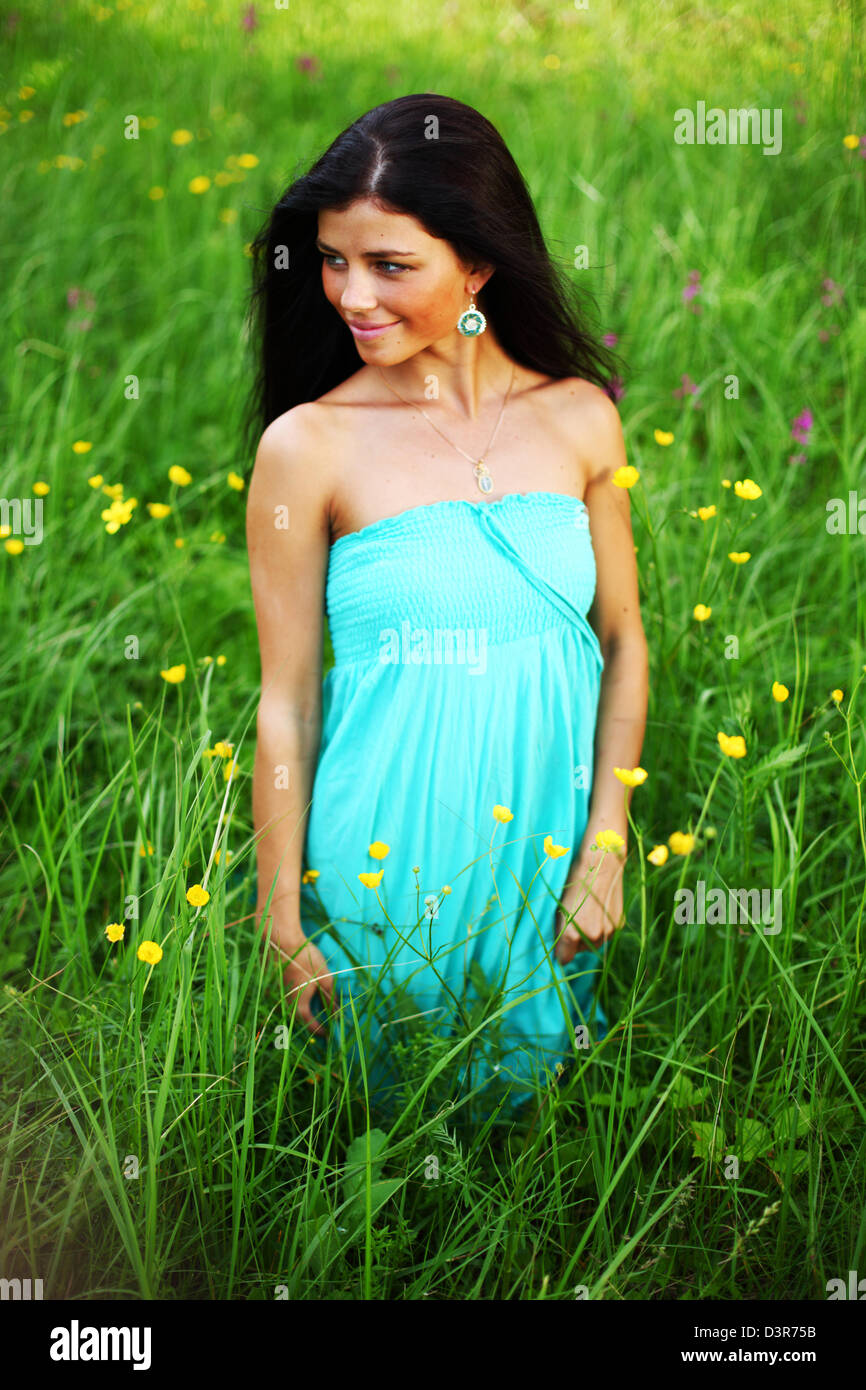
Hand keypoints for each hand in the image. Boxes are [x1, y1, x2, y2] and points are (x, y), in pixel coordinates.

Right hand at [262, 921, 334, 1036]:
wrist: (279, 941)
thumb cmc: (305, 959)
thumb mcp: (325, 978)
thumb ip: (331, 997)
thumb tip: (337, 1013)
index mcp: (298, 1007)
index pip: (311, 1026)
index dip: (321, 1031)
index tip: (328, 1034)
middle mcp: (284, 1005)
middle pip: (298, 1020)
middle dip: (310, 1023)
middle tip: (321, 1023)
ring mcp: (275, 996)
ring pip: (289, 1009)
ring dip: (299, 1011)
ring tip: (310, 1008)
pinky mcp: (270, 986)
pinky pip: (283, 998)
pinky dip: (291, 1000)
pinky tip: (297, 991)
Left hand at [554, 851, 624, 963]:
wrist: (601, 862)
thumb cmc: (573, 880)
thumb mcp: (559, 905)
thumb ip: (559, 929)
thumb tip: (559, 948)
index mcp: (572, 933)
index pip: (564, 958)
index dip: (560, 951)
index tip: (559, 944)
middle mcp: (591, 935)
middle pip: (580, 950)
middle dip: (575, 940)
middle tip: (572, 917)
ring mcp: (607, 931)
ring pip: (594, 942)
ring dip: (589, 934)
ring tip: (585, 911)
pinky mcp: (618, 924)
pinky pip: (606, 933)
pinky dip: (601, 926)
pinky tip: (597, 909)